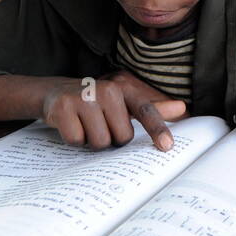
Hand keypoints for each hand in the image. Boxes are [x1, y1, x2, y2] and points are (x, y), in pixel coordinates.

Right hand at [40, 70, 186, 150]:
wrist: (54, 93)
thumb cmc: (96, 103)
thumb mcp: (122, 103)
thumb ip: (151, 108)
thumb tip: (181, 108)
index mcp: (123, 89)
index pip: (146, 110)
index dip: (157, 128)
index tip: (167, 145)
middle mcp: (106, 89)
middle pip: (121, 138)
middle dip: (111, 139)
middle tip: (99, 125)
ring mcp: (83, 97)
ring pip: (100, 142)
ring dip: (92, 141)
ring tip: (85, 125)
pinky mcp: (63, 107)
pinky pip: (77, 140)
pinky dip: (74, 139)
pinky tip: (70, 125)